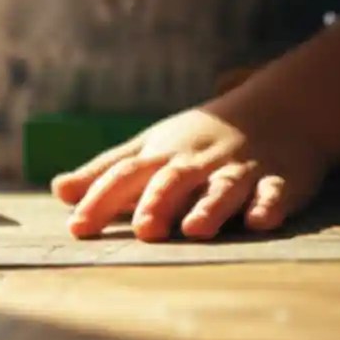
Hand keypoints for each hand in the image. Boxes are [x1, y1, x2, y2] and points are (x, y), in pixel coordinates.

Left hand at [50, 98, 329, 240]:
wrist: (276, 109)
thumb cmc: (196, 139)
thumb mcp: (150, 148)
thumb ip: (106, 172)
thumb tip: (60, 191)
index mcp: (162, 155)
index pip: (125, 174)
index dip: (100, 198)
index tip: (77, 227)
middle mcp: (197, 162)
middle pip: (173, 179)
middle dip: (156, 203)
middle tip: (141, 231)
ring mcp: (239, 170)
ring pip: (223, 187)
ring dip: (210, 207)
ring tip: (195, 230)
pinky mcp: (280, 179)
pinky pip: (275, 191)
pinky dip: (268, 204)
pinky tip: (259, 221)